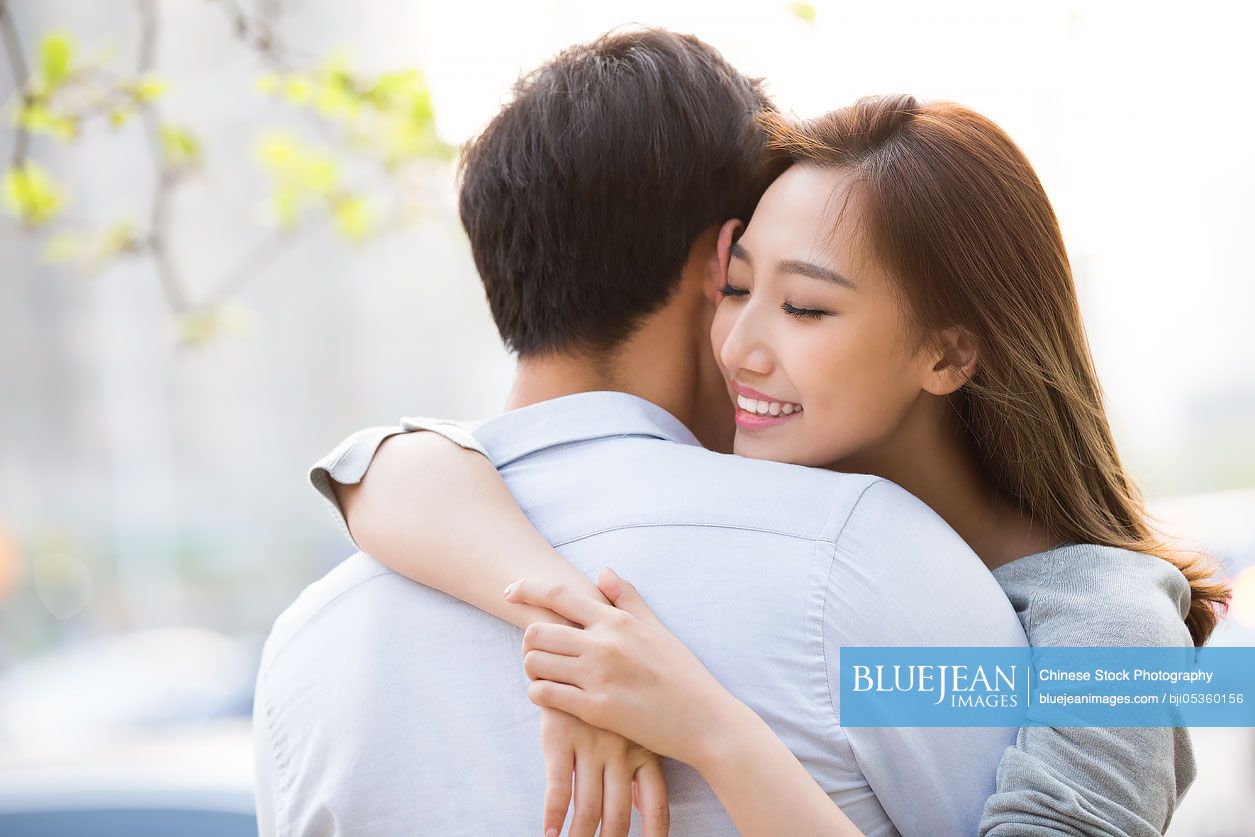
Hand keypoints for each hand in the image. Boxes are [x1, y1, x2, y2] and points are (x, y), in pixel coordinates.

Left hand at [505, 567, 745, 770]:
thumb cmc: (682, 673)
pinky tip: (549, 695)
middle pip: (537, 630)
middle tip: (538, 650)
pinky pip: (545, 695)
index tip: (509, 591)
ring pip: (535, 663)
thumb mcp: (657, 627)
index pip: (559, 595)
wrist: (704, 719)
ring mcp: (598, 677)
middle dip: (529, 638)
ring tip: (545, 674)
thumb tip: (601, 571)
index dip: (528, 589)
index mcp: (616, 621)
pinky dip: (539, 693)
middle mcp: (603, 644)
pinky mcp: (595, 709)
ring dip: (532, 668)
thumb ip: (626, 598)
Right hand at [538, 706, 668, 836]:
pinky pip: (559, 788)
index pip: (656, 806)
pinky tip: (550, 833)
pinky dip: (554, 816)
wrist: (572, 662)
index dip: (654, 835)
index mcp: (645, 753)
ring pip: (588, 809)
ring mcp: (591, 746)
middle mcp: (621, 753)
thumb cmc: (606, 706)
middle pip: (619, 816)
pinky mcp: (560, 739)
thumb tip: (642, 808)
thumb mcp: (632, 730)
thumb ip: (639, 769)